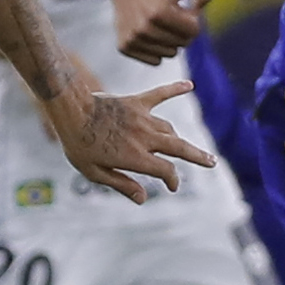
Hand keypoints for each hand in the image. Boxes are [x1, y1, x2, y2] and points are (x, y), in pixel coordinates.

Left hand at [50, 79, 215, 202]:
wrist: (71, 111)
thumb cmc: (79, 144)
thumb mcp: (95, 173)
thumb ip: (122, 185)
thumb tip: (143, 199)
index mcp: (136, 157)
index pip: (166, 171)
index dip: (173, 180)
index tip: (172, 187)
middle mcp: (145, 138)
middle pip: (180, 148)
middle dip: (198, 156)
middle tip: (212, 162)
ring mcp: (143, 118)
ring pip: (169, 129)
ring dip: (176, 139)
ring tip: (180, 144)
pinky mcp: (137, 102)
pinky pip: (161, 94)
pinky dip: (176, 89)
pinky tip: (189, 86)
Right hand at [108, 0, 208, 64]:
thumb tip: (200, 11)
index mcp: (159, 12)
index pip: (193, 32)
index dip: (193, 19)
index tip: (184, 8)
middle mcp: (143, 28)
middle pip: (182, 44)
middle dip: (183, 30)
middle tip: (173, 15)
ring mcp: (132, 38)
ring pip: (169, 54)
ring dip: (170, 40)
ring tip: (162, 22)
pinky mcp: (124, 46)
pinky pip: (154, 60)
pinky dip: (157, 48)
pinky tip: (152, 32)